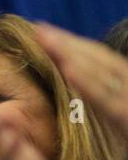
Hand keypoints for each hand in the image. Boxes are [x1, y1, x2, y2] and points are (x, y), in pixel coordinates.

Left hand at [36, 21, 127, 144]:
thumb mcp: (120, 131)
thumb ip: (110, 111)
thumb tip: (82, 94)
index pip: (107, 69)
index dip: (79, 50)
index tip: (50, 38)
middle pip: (104, 65)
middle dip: (72, 45)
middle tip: (39, 28)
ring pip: (107, 75)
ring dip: (74, 54)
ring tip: (45, 38)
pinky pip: (109, 103)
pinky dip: (88, 83)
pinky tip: (66, 68)